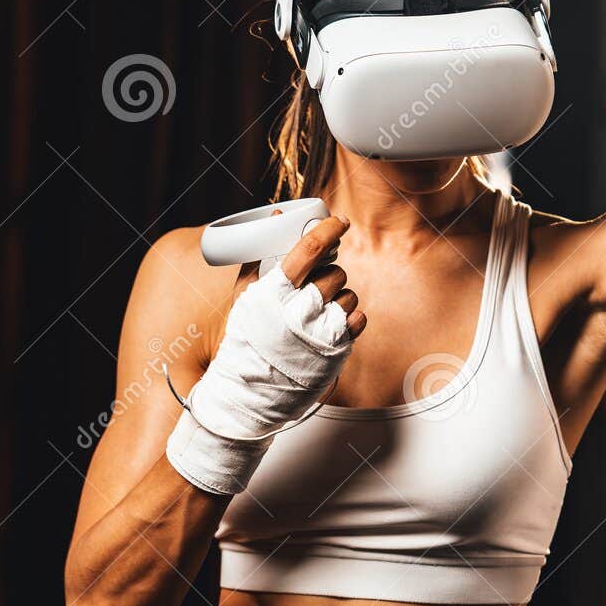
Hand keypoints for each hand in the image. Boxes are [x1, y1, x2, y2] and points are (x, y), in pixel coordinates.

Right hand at [229, 212, 366, 339]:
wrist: (254, 389)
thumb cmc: (249, 337)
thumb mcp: (246, 296)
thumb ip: (261, 254)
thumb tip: (276, 215)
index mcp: (276, 292)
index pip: (309, 249)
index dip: (328, 230)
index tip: (340, 222)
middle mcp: (301, 309)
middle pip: (334, 272)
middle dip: (328, 276)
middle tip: (314, 289)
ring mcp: (322, 330)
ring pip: (349, 294)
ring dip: (338, 299)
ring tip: (318, 314)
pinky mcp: (338, 348)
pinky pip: (359, 317)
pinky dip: (349, 319)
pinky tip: (331, 327)